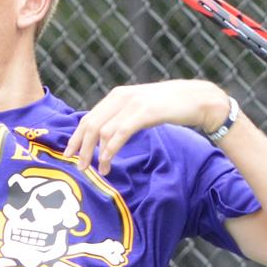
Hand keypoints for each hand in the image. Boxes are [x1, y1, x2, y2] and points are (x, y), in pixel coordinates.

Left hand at [65, 81, 229, 174]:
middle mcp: (121, 97)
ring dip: (96, 153)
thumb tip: (107, 134)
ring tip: (99, 170)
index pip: (89, 117)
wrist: (197, 99)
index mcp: (117, 95)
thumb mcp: (141, 108)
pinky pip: (120, 133)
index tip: (69, 154)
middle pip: (90, 124)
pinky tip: (107, 161)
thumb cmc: (170, 106)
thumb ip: (124, 116)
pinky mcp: (144, 112)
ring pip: (102, 130)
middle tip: (78, 167)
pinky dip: (110, 149)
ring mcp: (132, 104)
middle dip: (81, 147)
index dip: (77, 137)